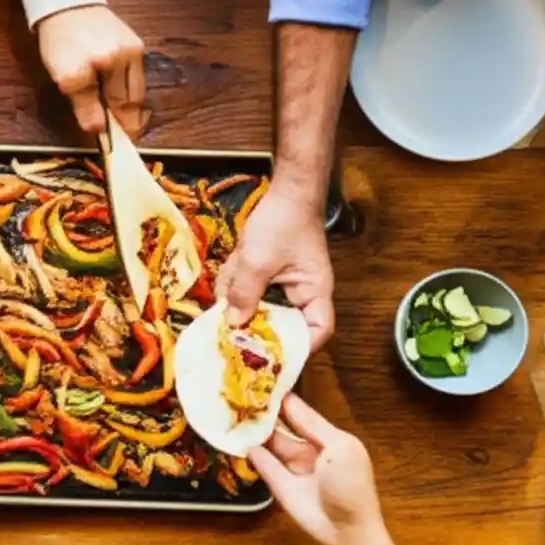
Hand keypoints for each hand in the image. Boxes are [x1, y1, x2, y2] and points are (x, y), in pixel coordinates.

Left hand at [37, 5, 145, 136]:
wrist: (68, 7)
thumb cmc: (62, 42)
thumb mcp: (63, 76)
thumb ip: (82, 104)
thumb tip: (97, 129)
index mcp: (99, 65)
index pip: (115, 109)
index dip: (119, 131)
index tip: (117, 147)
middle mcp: (119, 57)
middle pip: (130, 101)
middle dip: (126, 121)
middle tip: (122, 138)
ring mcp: (131, 50)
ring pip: (136, 91)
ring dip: (129, 108)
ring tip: (122, 120)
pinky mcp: (137, 45)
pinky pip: (137, 76)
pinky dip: (130, 91)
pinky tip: (121, 96)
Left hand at [217, 184, 334, 351]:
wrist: (287, 189)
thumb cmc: (283, 222)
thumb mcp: (258, 259)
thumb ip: (244, 293)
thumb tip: (230, 324)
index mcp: (314, 293)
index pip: (316, 332)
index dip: (297, 348)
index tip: (268, 355)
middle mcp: (302, 295)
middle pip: (280, 325)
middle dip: (252, 320)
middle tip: (228, 327)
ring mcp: (284, 285)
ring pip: (258, 306)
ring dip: (239, 294)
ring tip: (234, 273)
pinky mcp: (269, 276)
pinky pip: (249, 289)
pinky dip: (236, 279)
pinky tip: (233, 262)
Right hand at [247, 394, 380, 544]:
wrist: (348, 528)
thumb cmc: (352, 484)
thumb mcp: (339, 446)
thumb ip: (311, 424)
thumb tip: (289, 402)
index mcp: (329, 438)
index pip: (302, 413)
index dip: (284, 399)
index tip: (263, 382)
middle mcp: (309, 450)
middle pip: (283, 427)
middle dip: (266, 414)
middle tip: (242, 396)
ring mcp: (294, 468)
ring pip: (271, 444)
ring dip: (256, 432)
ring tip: (235, 414)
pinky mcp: (281, 486)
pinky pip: (264, 465)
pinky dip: (252, 454)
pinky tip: (240, 441)